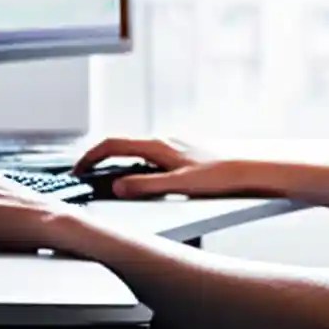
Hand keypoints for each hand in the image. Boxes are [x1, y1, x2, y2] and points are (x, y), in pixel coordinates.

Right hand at [74, 137, 252, 198]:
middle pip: (122, 146)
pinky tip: (146, 180)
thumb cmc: (220, 175)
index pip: (113, 145)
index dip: (91, 156)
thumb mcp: (177, 185)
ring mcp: (174, 146)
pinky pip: (152, 157)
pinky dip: (138, 166)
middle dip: (101, 159)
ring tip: (113, 181)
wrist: (250, 168)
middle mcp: (164, 141)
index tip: (78, 169)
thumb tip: (118, 187)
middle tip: (88, 174)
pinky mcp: (184, 153)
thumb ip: (145, 186)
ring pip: (138, 152)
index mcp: (157, 146)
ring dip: (120, 163)